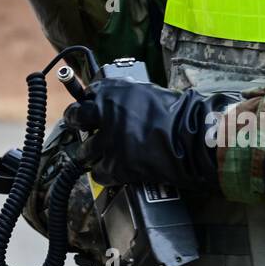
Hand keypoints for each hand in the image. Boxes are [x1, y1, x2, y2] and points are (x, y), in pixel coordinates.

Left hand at [64, 80, 240, 190]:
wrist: (189, 138)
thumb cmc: (175, 113)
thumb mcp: (146, 92)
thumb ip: (125, 96)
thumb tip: (116, 100)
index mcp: (111, 92)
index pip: (86, 96)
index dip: (87, 105)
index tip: (87, 111)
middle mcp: (103, 114)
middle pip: (75, 118)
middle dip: (77, 124)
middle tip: (83, 130)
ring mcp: (107, 141)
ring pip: (85, 150)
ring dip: (92, 154)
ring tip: (100, 156)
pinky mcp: (114, 166)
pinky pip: (97, 173)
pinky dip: (103, 174)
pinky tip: (112, 172)